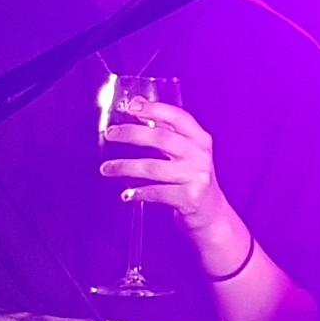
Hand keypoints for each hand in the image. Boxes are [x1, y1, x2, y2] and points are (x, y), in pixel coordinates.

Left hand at [100, 95, 244, 272]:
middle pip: (162, 138)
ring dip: (125, 166)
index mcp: (200, 139)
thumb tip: (137, 105)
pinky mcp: (189, 199)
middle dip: (132, 134)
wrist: (212, 215)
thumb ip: (166, 129)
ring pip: (153, 167)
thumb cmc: (194, 178)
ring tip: (107, 168)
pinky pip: (157, 193)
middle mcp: (199, 155)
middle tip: (110, 134)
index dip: (154, 109)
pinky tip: (127, 194)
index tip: (131, 106)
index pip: (178, 117)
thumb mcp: (187, 151)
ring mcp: (196, 177)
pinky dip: (139, 192)